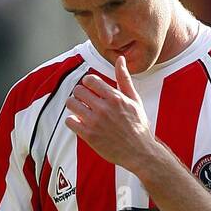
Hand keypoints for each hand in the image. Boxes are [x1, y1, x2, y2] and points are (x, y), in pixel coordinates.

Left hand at [64, 55, 156, 170]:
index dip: (87, 83)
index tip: (90, 89)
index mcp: (115, 97)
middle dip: (79, 94)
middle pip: (78, 91)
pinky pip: (70, 122)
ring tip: (79, 110)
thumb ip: (124, 79)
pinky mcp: (89, 136)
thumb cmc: (138, 125)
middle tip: (83, 100)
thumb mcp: (134, 100)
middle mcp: (104, 108)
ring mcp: (96, 122)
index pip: (90, 80)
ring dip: (73, 105)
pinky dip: (72, 120)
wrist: (139, 152)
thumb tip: (120, 59)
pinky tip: (79, 122)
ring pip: (72, 104)